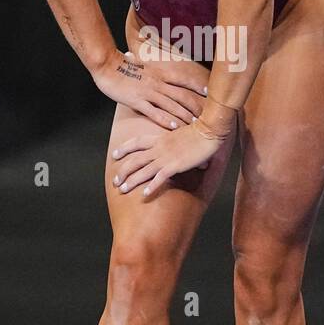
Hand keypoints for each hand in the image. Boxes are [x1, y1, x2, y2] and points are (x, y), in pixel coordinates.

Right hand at [92, 49, 207, 129]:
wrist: (106, 65)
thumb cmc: (122, 66)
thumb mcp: (143, 65)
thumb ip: (154, 70)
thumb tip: (164, 72)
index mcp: (160, 73)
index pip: (184, 80)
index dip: (198, 86)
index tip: (210, 93)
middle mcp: (158, 83)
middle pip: (182, 95)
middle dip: (196, 105)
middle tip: (208, 115)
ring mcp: (148, 92)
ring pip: (171, 105)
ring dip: (185, 115)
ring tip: (196, 124)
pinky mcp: (137, 101)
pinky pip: (154, 112)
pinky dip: (166, 120)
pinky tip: (175, 126)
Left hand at [111, 120, 228, 198]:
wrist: (208, 130)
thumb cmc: (199, 130)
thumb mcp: (181, 134)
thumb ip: (175, 142)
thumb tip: (179, 149)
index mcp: (160, 138)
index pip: (137, 142)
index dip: (124, 148)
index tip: (114, 154)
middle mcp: (159, 147)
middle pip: (135, 159)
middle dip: (123, 170)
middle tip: (115, 181)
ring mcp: (166, 156)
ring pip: (143, 169)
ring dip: (131, 180)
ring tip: (122, 189)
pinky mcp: (175, 164)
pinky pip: (160, 177)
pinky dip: (152, 186)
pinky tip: (144, 194)